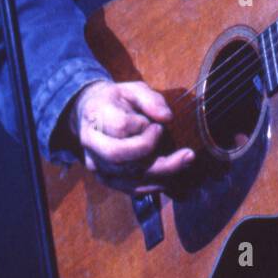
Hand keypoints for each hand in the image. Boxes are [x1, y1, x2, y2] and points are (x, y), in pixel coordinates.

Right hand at [70, 79, 194, 196]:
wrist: (93, 114)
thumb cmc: (117, 100)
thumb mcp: (134, 89)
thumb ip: (151, 100)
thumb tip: (167, 118)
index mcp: (96, 115)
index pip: (120, 127)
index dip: (144, 127)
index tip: (159, 125)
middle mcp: (92, 143)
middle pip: (120, 157)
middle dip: (154, 155)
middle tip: (186, 153)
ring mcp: (96, 164)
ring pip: (127, 176)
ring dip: (161, 173)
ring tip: (186, 162)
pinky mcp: (106, 179)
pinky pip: (129, 188)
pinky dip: (153, 185)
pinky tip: (171, 177)